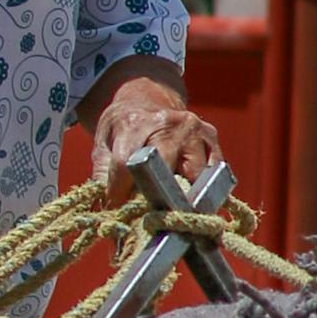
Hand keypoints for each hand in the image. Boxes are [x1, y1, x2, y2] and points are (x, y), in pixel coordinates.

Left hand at [83, 71, 222, 209]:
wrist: (145, 99)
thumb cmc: (123, 128)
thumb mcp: (103, 146)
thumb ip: (104, 176)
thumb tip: (111, 212)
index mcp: (134, 124)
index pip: (128, 166)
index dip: (122, 194)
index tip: (120, 212)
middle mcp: (168, 123)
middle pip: (168, 171)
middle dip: (160, 200)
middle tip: (152, 218)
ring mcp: (194, 129)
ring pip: (196, 177)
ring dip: (186, 197)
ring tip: (174, 208)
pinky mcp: (211, 137)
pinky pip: (213, 173)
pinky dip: (203, 188)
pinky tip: (191, 192)